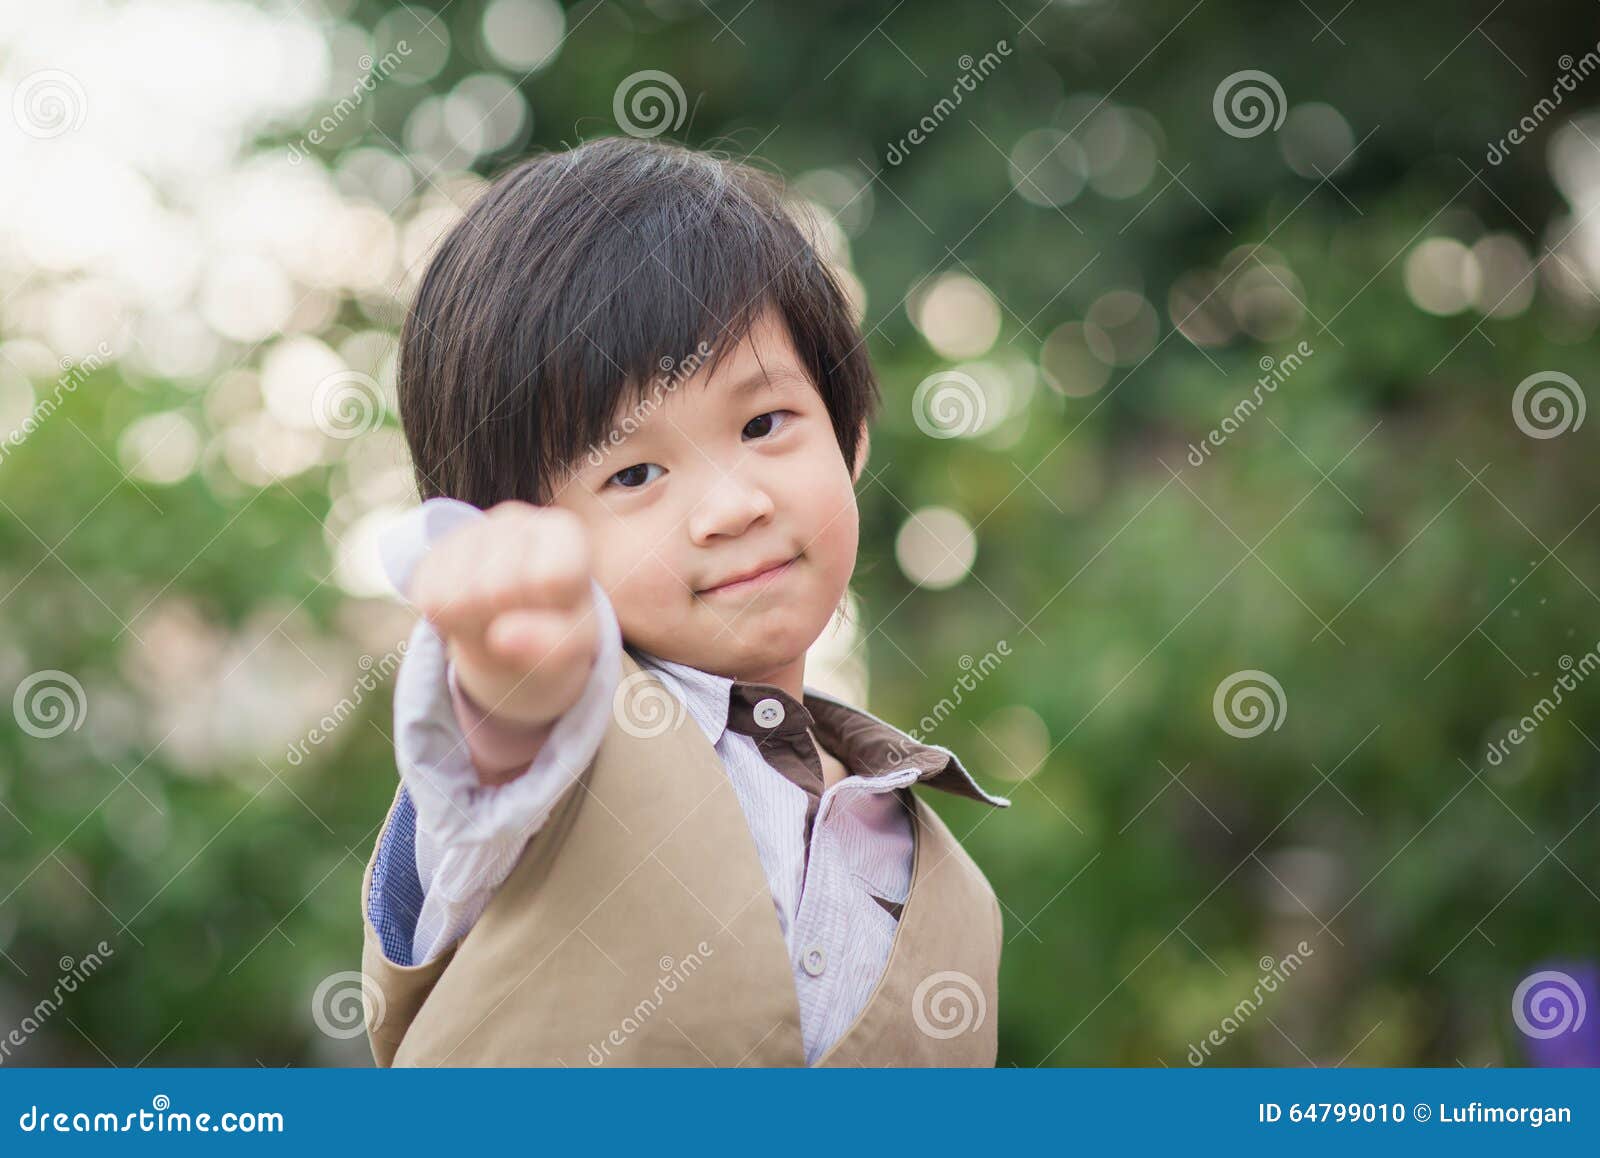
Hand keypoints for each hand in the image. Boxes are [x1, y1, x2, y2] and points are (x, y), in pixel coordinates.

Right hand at [410, 501, 597, 727]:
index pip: (546, 579)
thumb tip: (500, 636)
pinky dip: (447, 621)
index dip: (545, 611)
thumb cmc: (557, 626)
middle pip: (496, 589)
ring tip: (497, 615)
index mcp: (562, 533)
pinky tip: (470, 611)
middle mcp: (515, 518)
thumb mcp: (575, 642)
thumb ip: (554, 642)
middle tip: (521, 618)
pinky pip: (427, 599)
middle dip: (508, 618)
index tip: (554, 610)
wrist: (522, 623)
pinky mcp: (434, 552)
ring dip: (475, 622)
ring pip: (456, 595)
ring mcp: (468, 531)